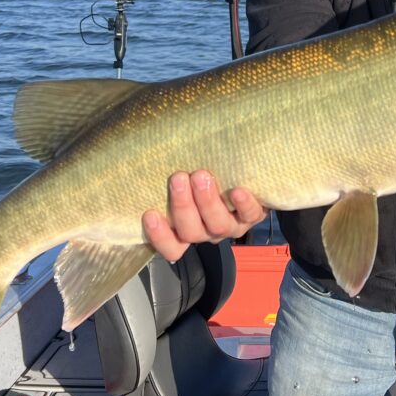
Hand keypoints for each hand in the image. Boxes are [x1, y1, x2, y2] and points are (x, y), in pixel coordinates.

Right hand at [142, 171, 268, 262]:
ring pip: (218, 226)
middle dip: (183, 206)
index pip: (171, 247)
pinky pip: (250, 215)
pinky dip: (243, 204)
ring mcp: (231, 226)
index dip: (159, 236)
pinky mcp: (253, 216)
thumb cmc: (203, 174)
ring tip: (201, 176)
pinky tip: (237, 190)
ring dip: (208, 202)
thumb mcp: (182, 177)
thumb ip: (167, 176)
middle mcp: (207, 232)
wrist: (245, 175)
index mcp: (187, 230)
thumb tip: (142, 148)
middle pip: (191, 232)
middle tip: (178, 178)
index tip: (149, 214)